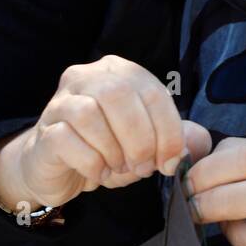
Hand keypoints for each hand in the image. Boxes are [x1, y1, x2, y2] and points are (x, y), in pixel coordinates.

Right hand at [0, 54, 210, 210]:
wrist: (57, 167)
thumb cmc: (106, 150)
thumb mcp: (147, 144)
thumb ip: (176, 139)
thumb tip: (200, 142)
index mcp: (119, 72)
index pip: (152, 91)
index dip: (168, 130)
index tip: (171, 161)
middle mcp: (86, 77)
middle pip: (119, 95)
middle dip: (140, 138)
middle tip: (144, 166)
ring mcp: (60, 101)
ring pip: (89, 114)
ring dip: (113, 150)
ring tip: (119, 168)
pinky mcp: (45, 129)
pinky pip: (67, 140)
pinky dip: (91, 162)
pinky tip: (98, 173)